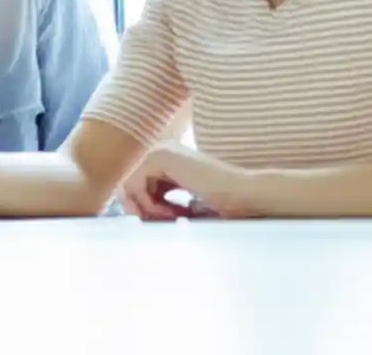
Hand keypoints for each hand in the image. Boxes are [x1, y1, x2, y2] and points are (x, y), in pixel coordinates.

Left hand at [119, 143, 262, 219]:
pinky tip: (174, 212)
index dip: (144, 209)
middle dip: (142, 209)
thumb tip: (129, 212)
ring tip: (175, 217)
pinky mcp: (159, 156)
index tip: (165, 222)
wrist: (243, 196)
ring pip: (128, 186)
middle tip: (166, 222)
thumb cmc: (218, 205)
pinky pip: (134, 185)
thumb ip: (154, 206)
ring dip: (148, 209)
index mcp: (165, 160)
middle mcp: (159, 150)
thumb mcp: (178, 207)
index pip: (134, 186)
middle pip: (127, 185)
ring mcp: (159, 149)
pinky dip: (149, 204)